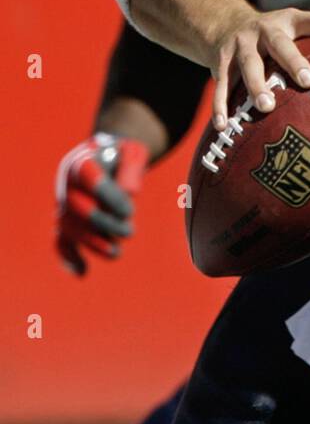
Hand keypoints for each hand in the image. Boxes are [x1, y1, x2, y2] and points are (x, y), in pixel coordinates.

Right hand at [55, 133, 148, 275]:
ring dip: (92, 242)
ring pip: (69, 227)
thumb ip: (132, 167)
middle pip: (77, 207)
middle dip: (103, 222)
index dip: (108, 194)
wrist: (107, 160)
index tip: (130, 209)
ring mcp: (64, 205)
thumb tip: (129, 192)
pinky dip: (69, 257)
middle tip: (129, 231)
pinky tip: (82, 271)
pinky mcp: (67, 223)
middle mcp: (67, 184)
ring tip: (115, 253)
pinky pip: (61, 241)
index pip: (88, 176)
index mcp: (81, 162)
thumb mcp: (133, 152)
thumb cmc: (122, 156)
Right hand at [210, 7, 309, 129]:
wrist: (222, 22)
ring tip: (266, 107)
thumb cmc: (273, 39)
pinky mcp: (221, 59)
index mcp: (290, 21)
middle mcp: (265, 28)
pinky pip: (221, 84)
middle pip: (280, 44)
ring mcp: (241, 43)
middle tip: (308, 82)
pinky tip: (223, 126)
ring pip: (248, 64)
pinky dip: (221, 105)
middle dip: (293, 62)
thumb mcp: (292, 33)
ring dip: (257, 85)